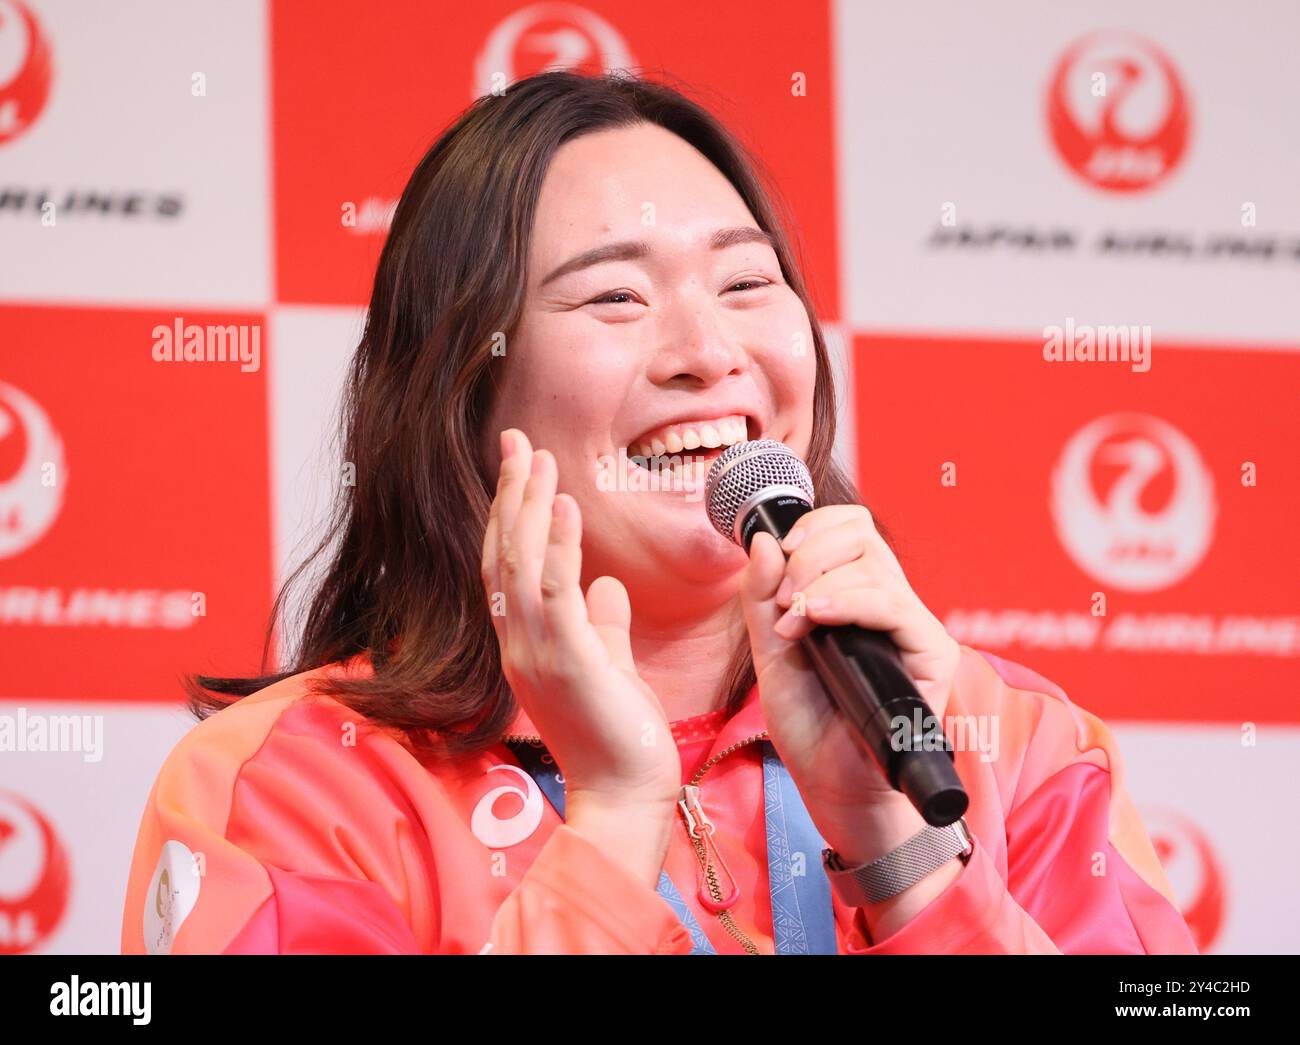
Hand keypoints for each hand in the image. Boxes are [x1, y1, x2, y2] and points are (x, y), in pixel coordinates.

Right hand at [482, 429, 681, 814]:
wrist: (626, 797)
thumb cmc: (620, 737)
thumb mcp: (608, 667)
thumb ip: (602, 625)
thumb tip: (607, 585)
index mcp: (527, 643)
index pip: (507, 566)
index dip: (510, 513)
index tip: (520, 466)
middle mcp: (519, 643)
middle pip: (502, 554)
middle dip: (509, 493)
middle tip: (516, 441)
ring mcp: (536, 653)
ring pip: (519, 564)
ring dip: (528, 506)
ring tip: (538, 457)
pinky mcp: (565, 661)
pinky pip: (553, 592)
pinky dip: (556, 545)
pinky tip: (565, 505)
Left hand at [739, 504, 960, 862]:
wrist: (833, 784)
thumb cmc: (810, 722)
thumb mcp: (770, 651)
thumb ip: (760, 598)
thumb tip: (759, 540)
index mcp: (856, 593)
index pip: (849, 527)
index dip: (812, 527)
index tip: (777, 554)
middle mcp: (889, 602)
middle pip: (861, 533)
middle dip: (809, 552)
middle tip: (783, 599)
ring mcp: (912, 627)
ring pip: (874, 565)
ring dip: (819, 580)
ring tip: (793, 622)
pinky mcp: (931, 655)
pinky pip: (895, 606)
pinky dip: (850, 602)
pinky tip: (816, 616)